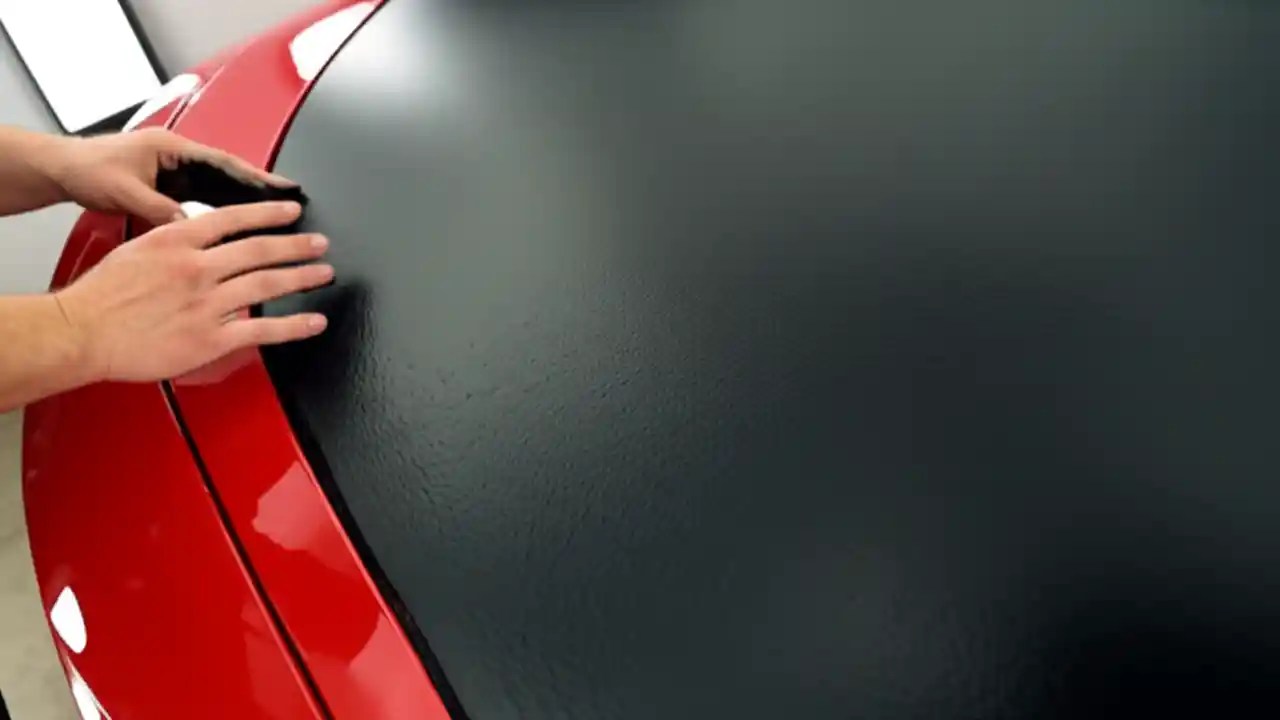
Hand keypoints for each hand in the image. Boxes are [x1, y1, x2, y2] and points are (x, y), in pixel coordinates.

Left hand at [46, 128, 295, 225]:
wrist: (60, 170)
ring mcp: (174, 171)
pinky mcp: (168, 185)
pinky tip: (237, 226)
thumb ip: (159, 208)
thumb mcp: (125, 191)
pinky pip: (204, 198)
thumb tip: (189, 225)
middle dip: (260, 188)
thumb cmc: (86, 170)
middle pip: (229, 174)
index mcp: (171, 147)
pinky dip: (222, 211)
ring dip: (244, 201)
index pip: (224, 161)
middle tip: (291, 203)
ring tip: (273, 216)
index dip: (256, 176)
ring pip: (219, 187)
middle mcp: (177, 156)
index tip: (283, 188)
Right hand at [54, 201, 331, 382]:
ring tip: (323, 273)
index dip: (267, 213)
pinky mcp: (210, 337)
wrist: (80, 332)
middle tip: (319, 242)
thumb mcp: (136, 250)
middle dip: (296, 244)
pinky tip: (313, 322)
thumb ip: (173, 243)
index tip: (289, 211)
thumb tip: (197, 239)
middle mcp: (196, 268)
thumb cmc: (99, 297)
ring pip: (267, 284)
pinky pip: (262, 329)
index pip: (233, 218)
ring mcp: (206, 303)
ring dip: (301, 277)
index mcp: (176, 241)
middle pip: (259, 249)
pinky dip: (293, 326)